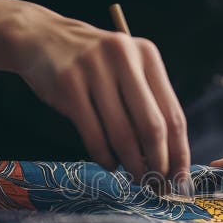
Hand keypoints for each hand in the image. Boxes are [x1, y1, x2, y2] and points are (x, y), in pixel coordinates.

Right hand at [14, 7, 189, 185]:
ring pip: (122, 134)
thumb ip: (148, 104)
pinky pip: (93, 134)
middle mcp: (124, 58)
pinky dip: (104, 157)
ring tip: (135, 178)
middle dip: (157, 163)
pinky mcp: (68, 84)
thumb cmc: (94, 65)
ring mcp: (94, 70)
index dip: (179, 152)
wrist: (44, 38)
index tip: (179, 178)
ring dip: (131, 164)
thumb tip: (168, 159)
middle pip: (152, 126)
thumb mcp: (127, 69)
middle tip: (156, 184)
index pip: (173, 114)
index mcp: (147, 56)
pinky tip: (110, 165)